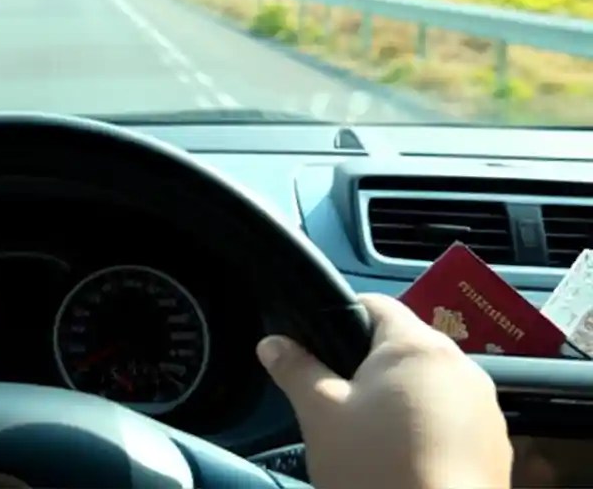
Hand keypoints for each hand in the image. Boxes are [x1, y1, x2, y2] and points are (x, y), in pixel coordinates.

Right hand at [256, 293, 510, 488]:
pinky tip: (410, 461)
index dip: (340, 320)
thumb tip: (272, 343)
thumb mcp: (320, 415)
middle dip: (371, 368)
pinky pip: (456, 420)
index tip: (319, 353)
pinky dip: (432, 430)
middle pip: (405, 347)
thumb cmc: (376, 467)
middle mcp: (461, 365)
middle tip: (341, 405)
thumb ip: (296, 370)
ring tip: (376, 439)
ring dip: (405, 399)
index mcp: (416, 346)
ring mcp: (487, 407)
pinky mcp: (499, 446)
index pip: (375, 305)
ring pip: (432, 385)